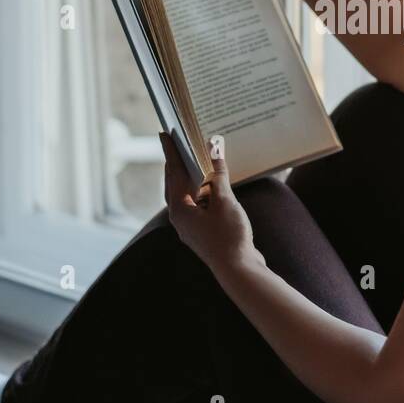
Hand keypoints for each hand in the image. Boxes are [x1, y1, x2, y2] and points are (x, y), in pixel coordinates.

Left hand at [160, 133, 265, 279]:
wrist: (239, 269)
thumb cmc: (229, 235)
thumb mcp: (224, 200)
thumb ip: (218, 174)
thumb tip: (214, 148)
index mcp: (179, 208)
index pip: (173, 171)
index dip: (170, 150)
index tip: (164, 132)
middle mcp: (179, 217)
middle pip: (174, 183)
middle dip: (176, 162)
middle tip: (175, 142)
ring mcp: (189, 226)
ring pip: (185, 194)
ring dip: (189, 177)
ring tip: (194, 159)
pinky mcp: (201, 232)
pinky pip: (196, 205)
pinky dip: (200, 191)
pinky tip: (211, 185)